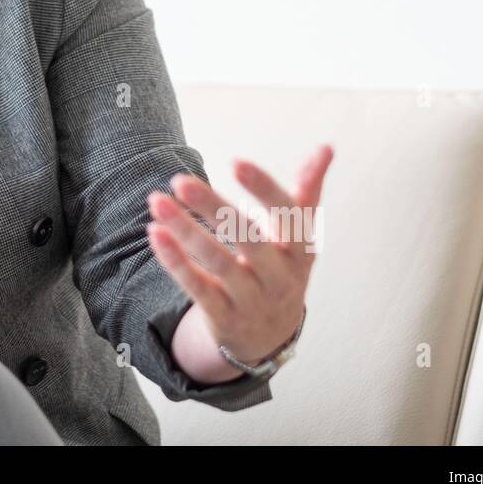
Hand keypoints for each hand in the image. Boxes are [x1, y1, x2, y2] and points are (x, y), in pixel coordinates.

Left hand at [146, 144, 332, 373]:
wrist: (270, 336)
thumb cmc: (281, 269)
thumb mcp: (299, 237)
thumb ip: (307, 192)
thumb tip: (326, 147)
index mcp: (300, 251)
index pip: (287, 215)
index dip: (264, 189)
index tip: (235, 162)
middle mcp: (280, 277)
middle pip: (248, 238)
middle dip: (213, 207)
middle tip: (180, 180)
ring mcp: (252, 300)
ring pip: (217, 263)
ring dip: (184, 230)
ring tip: (157, 201)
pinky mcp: (224, 318)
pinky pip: (197, 288)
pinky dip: (175, 262)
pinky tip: (155, 234)